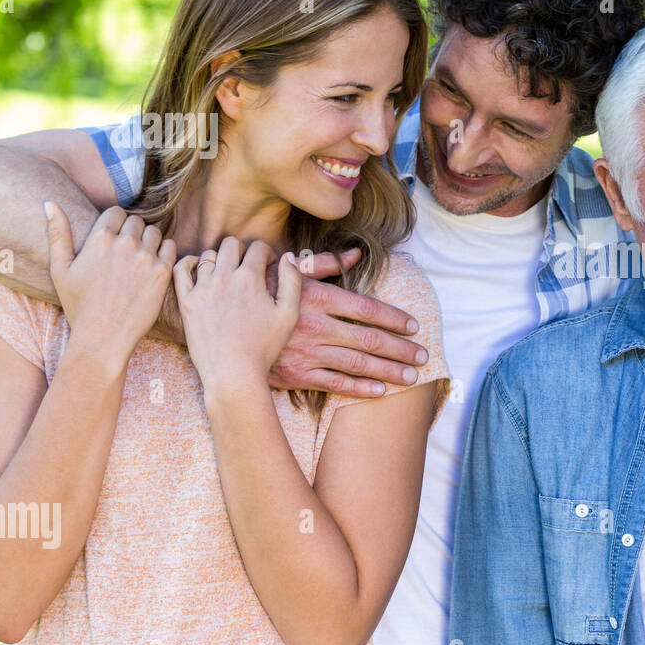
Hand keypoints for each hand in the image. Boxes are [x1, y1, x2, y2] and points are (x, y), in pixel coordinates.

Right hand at [46, 202, 176, 361]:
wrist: (104, 337)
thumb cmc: (79, 305)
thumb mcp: (61, 270)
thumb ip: (57, 234)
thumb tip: (50, 203)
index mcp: (100, 239)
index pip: (116, 212)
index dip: (115, 223)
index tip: (113, 238)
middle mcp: (125, 244)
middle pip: (136, 221)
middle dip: (131, 231)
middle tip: (126, 251)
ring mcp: (147, 257)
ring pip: (155, 232)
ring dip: (149, 240)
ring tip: (139, 258)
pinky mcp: (162, 272)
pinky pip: (170, 246)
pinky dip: (164, 251)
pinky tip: (154, 265)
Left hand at [173, 237, 301, 386]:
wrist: (233, 373)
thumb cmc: (264, 347)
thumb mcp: (289, 314)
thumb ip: (291, 281)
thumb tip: (288, 257)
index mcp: (250, 278)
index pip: (257, 247)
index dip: (266, 252)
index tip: (268, 264)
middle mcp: (224, 277)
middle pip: (231, 244)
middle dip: (242, 250)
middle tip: (247, 267)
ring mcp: (202, 288)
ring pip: (208, 255)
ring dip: (219, 259)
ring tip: (226, 274)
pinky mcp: (186, 301)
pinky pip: (181, 269)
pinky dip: (189, 263)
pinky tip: (198, 269)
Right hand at [267, 247, 428, 398]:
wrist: (220, 328)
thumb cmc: (258, 296)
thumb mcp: (287, 273)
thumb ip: (323, 264)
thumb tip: (355, 253)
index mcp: (317, 298)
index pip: (367, 309)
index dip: (394, 318)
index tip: (414, 326)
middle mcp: (316, 326)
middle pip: (369, 339)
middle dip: (400, 349)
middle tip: (424, 355)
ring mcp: (307, 352)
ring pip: (357, 364)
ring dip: (388, 371)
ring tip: (412, 377)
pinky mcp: (296, 375)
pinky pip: (335, 384)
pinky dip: (360, 389)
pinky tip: (381, 391)